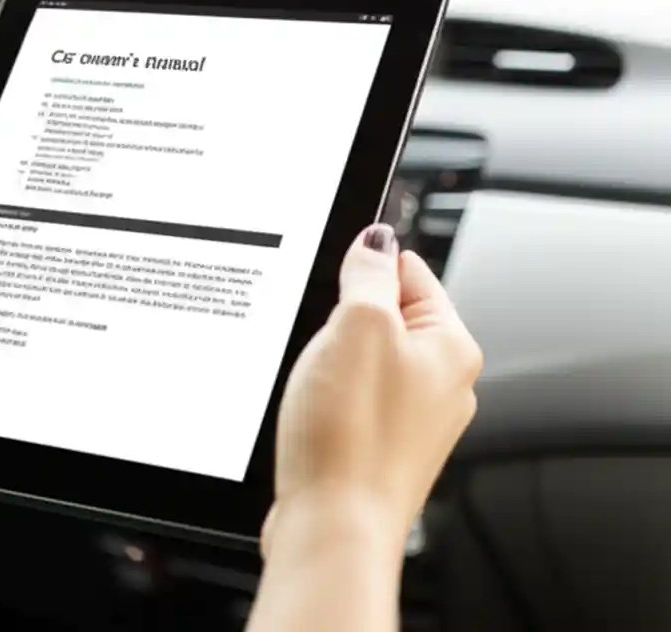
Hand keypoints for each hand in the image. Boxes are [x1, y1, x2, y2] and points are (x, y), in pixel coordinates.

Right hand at [262, 224, 481, 557]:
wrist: (333, 527)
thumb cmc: (352, 437)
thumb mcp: (356, 327)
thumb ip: (368, 275)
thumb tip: (377, 239)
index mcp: (452, 348)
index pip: (411, 273)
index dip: (367, 266)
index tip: (338, 274)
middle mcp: (443, 386)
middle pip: (385, 319)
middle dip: (343, 321)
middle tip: (321, 341)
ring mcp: (411, 423)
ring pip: (363, 364)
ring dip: (331, 365)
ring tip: (317, 386)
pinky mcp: (378, 451)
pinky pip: (351, 403)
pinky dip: (327, 402)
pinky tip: (313, 415)